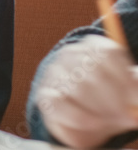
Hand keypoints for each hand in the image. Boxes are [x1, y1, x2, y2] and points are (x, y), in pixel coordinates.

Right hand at [36, 34, 137, 148]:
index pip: (108, 52)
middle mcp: (69, 56)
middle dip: (115, 99)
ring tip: (112, 121)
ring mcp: (53, 75)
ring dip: (101, 110)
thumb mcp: (126, 94)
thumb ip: (134, 93)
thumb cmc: (109, 102)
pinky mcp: (44, 96)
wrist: (82, 119)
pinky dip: (80, 117)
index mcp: (92, 48)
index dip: (125, 77)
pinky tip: (95, 124)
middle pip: (94, 72)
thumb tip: (137, 99)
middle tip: (128, 116)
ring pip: (78, 88)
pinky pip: (59, 104)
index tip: (136, 99)